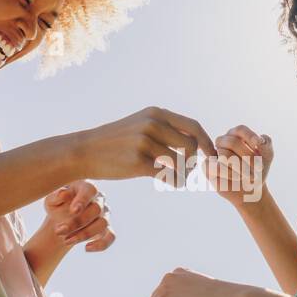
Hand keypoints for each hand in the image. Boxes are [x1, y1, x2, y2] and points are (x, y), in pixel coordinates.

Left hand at [43, 180, 113, 251]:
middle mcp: (99, 199)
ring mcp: (105, 214)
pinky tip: (86, 248)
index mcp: (86, 187)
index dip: (83, 200)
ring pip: (102, 224)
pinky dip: (101, 244)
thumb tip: (63, 193)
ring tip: (66, 240)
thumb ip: (56, 196)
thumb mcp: (51, 200)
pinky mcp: (106, 229)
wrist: (62, 218)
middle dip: (77, 223)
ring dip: (84, 234)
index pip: (90, 190)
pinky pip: (110, 236)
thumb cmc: (58, 204)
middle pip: (96, 210)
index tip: (73, 211)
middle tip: (58, 231)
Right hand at [76, 106, 216, 183]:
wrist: (85, 151)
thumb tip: (194, 140)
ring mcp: (144, 142)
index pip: (193, 126)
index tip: (211, 155)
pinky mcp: (137, 162)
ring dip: (184, 174)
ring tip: (178, 178)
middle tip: (186, 170)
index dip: (206, 142)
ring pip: (181, 162)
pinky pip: (167, 175)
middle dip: (193, 161)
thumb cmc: (116, 141)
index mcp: (156, 113)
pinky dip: (174, 182)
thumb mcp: (140, 124)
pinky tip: (170, 183)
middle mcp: (152, 124)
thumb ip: (164, 128)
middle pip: (190, 145)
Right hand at [205, 125, 272, 208]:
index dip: (250, 136)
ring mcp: (214, 154)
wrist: (250, 190)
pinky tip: (237, 178)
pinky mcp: (208, 167)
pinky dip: (230, 173)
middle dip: (248, 156)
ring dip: (241, 167)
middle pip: (233, 142)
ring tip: (250, 176)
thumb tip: (261, 139)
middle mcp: (224, 141)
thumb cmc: (257, 170)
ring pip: (225, 155)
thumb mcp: (267, 156)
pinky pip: (217, 167)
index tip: (259, 144)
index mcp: (236, 135)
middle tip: (258, 168)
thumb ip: (266, 144)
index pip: (240, 130)